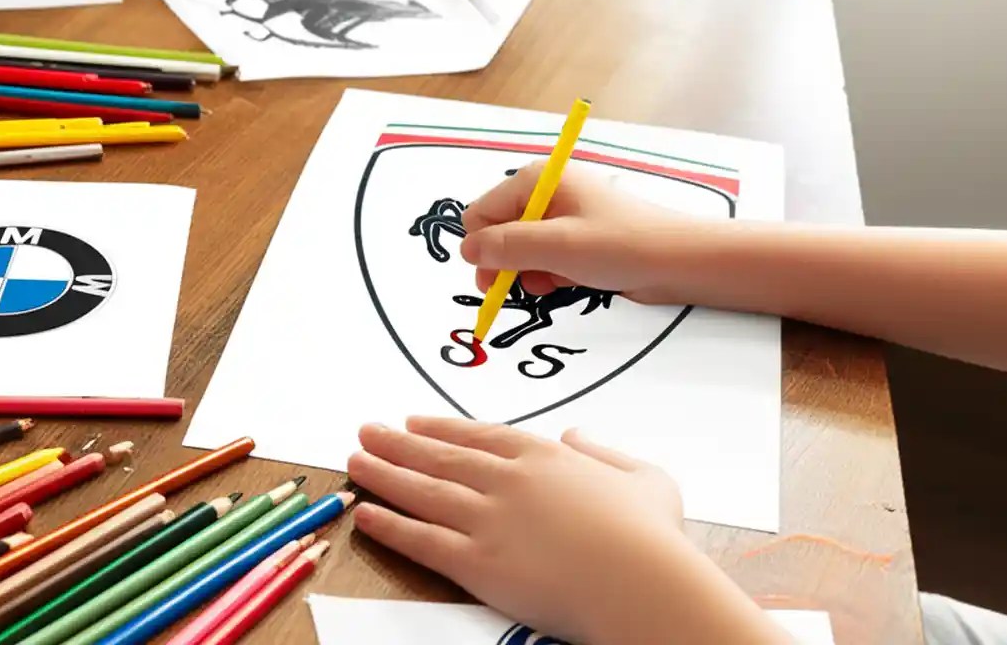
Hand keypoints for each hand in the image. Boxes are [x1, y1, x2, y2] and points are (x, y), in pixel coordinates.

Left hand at [348, 417, 684, 642]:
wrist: (644, 584)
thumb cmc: (652, 539)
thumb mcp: (644, 477)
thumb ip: (605, 452)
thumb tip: (578, 435)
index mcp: (545, 456)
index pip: (479, 435)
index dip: (440, 428)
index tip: (412, 422)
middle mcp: (509, 480)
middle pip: (440, 456)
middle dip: (398, 443)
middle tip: (367, 432)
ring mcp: (489, 520)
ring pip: (423, 491)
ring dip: (384, 474)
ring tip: (354, 462)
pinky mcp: (478, 563)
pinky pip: (422, 541)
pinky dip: (391, 525)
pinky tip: (366, 513)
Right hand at [460, 162, 717, 303]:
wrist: (678, 261)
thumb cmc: (622, 244)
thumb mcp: (556, 247)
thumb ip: (505, 247)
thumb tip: (467, 250)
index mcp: (538, 179)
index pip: (482, 214)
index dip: (485, 247)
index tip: (497, 276)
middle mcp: (547, 192)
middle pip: (500, 232)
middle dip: (506, 263)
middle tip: (522, 287)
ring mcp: (564, 216)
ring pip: (522, 251)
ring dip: (531, 272)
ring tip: (556, 282)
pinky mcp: (579, 239)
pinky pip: (546, 259)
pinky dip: (551, 275)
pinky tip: (571, 281)